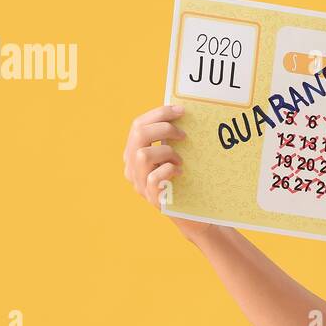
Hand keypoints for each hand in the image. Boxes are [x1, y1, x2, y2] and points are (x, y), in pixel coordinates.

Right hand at [122, 103, 213, 242]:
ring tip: (180, 160)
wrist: (193, 216)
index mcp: (134, 153)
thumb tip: (182, 112)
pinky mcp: (152, 199)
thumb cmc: (185, 182)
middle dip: (163, 128)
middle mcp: (132, 168)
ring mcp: (139, 184)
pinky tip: (179, 172)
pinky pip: (153, 178)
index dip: (158, 114)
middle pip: (138, 135)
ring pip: (142, 155)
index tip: (180, 110)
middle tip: (183, 135)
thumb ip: (170, 139)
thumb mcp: (175, 156)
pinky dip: (168, 170)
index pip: (137, 125)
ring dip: (166, 151)